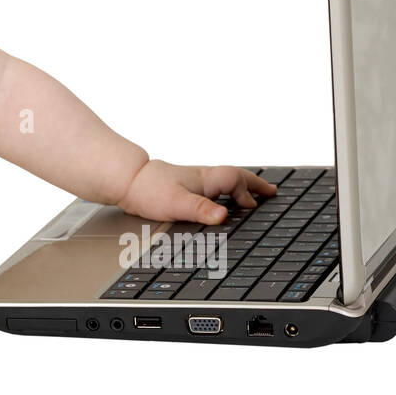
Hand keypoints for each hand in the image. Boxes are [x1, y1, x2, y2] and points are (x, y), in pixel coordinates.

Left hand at [116, 159, 276, 223]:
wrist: (125, 181)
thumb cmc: (148, 191)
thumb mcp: (176, 203)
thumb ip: (201, 210)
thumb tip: (223, 217)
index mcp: (204, 180)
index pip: (236, 179)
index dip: (252, 189)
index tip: (266, 198)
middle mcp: (200, 179)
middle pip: (233, 177)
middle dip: (253, 185)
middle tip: (270, 192)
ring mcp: (191, 182)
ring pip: (222, 182)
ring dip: (239, 188)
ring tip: (251, 198)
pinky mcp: (181, 188)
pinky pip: (210, 188)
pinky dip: (222, 193)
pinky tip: (218, 202)